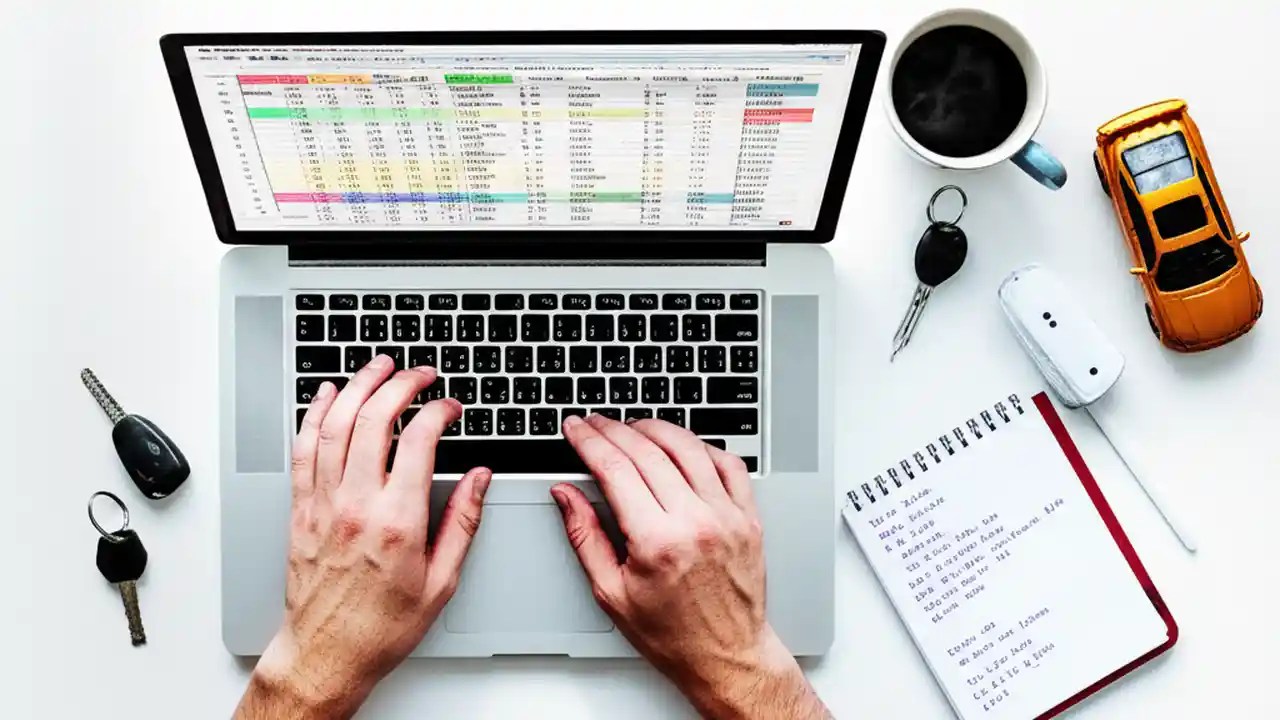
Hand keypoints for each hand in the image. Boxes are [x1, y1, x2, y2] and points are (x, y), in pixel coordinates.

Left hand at [236, 356, 489, 719]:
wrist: (328, 654)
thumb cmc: (383, 626)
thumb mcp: (442, 580)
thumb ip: (463, 521)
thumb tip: (479, 478)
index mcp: (397, 521)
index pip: (418, 441)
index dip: (438, 412)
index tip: (450, 407)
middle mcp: (356, 506)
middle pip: (375, 420)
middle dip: (400, 384)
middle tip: (419, 373)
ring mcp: (323, 504)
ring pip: (335, 425)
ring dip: (358, 387)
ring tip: (378, 368)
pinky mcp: (300, 510)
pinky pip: (302, 449)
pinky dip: (314, 414)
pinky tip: (326, 396)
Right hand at [553, 415, 828, 719]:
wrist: (727, 656)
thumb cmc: (672, 635)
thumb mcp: (612, 593)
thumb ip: (585, 537)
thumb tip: (565, 495)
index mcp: (657, 542)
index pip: (615, 470)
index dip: (590, 442)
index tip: (576, 429)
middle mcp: (695, 522)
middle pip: (648, 452)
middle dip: (614, 430)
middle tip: (595, 422)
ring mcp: (727, 517)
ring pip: (688, 448)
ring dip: (655, 429)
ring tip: (632, 426)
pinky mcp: (748, 518)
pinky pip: (728, 464)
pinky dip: (702, 446)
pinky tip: (682, 445)